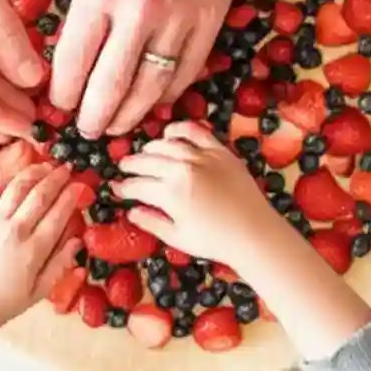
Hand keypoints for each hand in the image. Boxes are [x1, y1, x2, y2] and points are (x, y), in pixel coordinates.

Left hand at [0, 163, 83, 327]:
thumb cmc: (2, 304)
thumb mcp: (38, 292)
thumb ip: (59, 265)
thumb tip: (77, 241)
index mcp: (33, 251)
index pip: (58, 214)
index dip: (71, 196)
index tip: (80, 186)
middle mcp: (13, 231)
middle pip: (39, 195)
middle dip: (56, 178)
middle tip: (66, 169)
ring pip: (15, 187)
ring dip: (32, 172)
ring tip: (43, 166)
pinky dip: (2, 179)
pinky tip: (12, 176)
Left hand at [50, 0, 261, 137]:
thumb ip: (87, 1)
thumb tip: (77, 51)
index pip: (72, 62)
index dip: (62, 95)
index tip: (57, 107)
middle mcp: (137, 10)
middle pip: (109, 88)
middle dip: (92, 119)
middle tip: (86, 131)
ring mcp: (178, 20)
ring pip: (149, 91)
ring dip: (129, 116)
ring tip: (116, 127)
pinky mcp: (210, 22)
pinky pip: (184, 74)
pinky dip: (167, 95)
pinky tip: (154, 101)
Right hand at [117, 122, 370, 357]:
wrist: (254, 232)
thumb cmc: (214, 241)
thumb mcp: (178, 237)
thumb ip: (151, 222)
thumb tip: (131, 211)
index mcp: (170, 193)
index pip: (137, 186)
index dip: (123, 187)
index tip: (115, 188)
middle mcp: (183, 169)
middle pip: (147, 161)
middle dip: (132, 165)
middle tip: (124, 167)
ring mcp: (202, 156)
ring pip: (167, 144)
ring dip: (151, 148)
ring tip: (144, 153)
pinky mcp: (220, 151)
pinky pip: (195, 132)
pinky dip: (179, 129)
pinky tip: (170, 133)